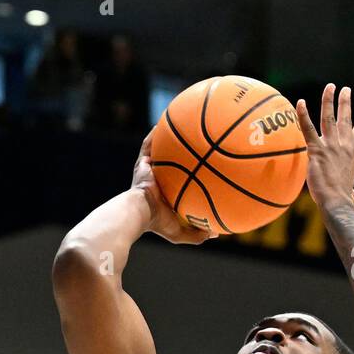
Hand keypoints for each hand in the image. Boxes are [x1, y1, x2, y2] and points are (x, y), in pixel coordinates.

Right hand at [131, 127, 216, 244]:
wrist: (137, 213)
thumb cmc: (155, 223)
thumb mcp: (179, 232)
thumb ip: (197, 233)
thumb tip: (216, 233)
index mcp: (163, 194)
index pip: (177, 180)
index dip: (187, 173)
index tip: (201, 166)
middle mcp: (156, 179)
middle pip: (170, 161)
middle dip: (180, 152)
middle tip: (195, 140)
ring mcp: (147, 170)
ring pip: (158, 150)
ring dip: (166, 137)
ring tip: (179, 122)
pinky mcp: (141, 163)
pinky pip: (149, 144)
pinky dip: (155, 133)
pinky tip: (165, 119)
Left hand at [296, 84, 353, 208]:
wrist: (336, 200)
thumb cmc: (341, 199)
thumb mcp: (349, 191)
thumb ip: (350, 191)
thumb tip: (353, 199)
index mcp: (353, 153)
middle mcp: (344, 145)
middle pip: (345, 119)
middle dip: (345, 102)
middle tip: (346, 89)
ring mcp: (331, 145)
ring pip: (329, 117)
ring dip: (329, 100)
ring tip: (330, 87)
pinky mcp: (316, 149)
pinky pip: (308, 129)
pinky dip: (303, 115)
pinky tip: (300, 102)